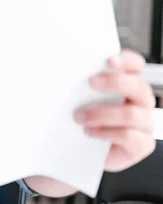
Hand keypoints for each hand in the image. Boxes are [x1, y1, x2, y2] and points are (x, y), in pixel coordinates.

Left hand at [74, 49, 155, 171]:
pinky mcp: (142, 144)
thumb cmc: (84, 117)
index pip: (136, 65)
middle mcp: (141, 101)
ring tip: (79, 116)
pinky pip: (129, 136)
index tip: (108, 61)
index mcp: (128, 83)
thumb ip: (82, 84)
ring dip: (101, 114)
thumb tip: (63, 71)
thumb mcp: (81, 97)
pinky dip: (106, 132)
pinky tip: (89, 131)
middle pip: (139, 86)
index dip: (126, 60)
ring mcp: (145, 123)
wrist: (83, 149)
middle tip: (91, 82)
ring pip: (131, 114)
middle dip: (114, 82)